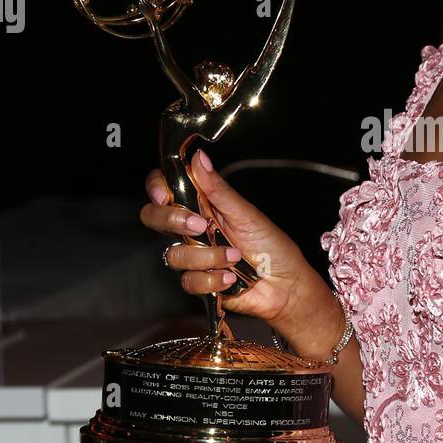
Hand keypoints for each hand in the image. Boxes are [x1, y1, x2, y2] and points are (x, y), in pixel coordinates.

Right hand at [139, 148, 324, 330]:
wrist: (286, 284)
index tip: (165, 195)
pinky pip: (188, 281)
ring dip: (207, 256)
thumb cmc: (272, 246)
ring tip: (234, 256)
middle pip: (155, 219)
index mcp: (203, 206)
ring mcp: (195, 256)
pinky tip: (231, 278)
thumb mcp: (247, 214)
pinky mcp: (199, 282)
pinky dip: (212, 279)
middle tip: (200, 225)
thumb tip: (199, 158)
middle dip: (173, 220)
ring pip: (174, 254)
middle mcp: (193, 230)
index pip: (165, 189)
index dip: (157, 188)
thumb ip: (218, 189)